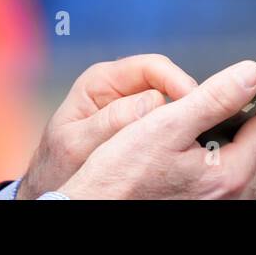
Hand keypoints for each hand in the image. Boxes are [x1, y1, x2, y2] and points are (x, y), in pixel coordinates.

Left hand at [15, 53, 199, 199]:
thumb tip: (150, 103)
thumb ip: (109, 122)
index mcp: (100, 81)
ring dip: (182, 118)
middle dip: (185, 100)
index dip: (176, 80)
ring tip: (194, 137)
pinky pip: (167, 124)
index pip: (151, 66)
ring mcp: (132, 109)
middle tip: (201, 123)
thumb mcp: (78, 143)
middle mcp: (119, 90)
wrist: (54, 188)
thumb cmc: (57, 165)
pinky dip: (178, 132)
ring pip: (172, 104)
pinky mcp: (141, 129)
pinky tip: (182, 145)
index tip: (193, 100)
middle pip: (168, 83)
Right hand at [58, 61, 255, 198]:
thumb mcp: (164, 126)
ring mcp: (217, 207)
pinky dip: (231, 160)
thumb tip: (248, 76)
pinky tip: (211, 150)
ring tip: (237, 118)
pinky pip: (231, 184)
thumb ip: (211, 99)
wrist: (96, 208)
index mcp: (226, 173)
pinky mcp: (202, 209)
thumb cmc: (120, 179)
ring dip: (248, 142)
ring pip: (249, 169)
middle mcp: (228, 196)